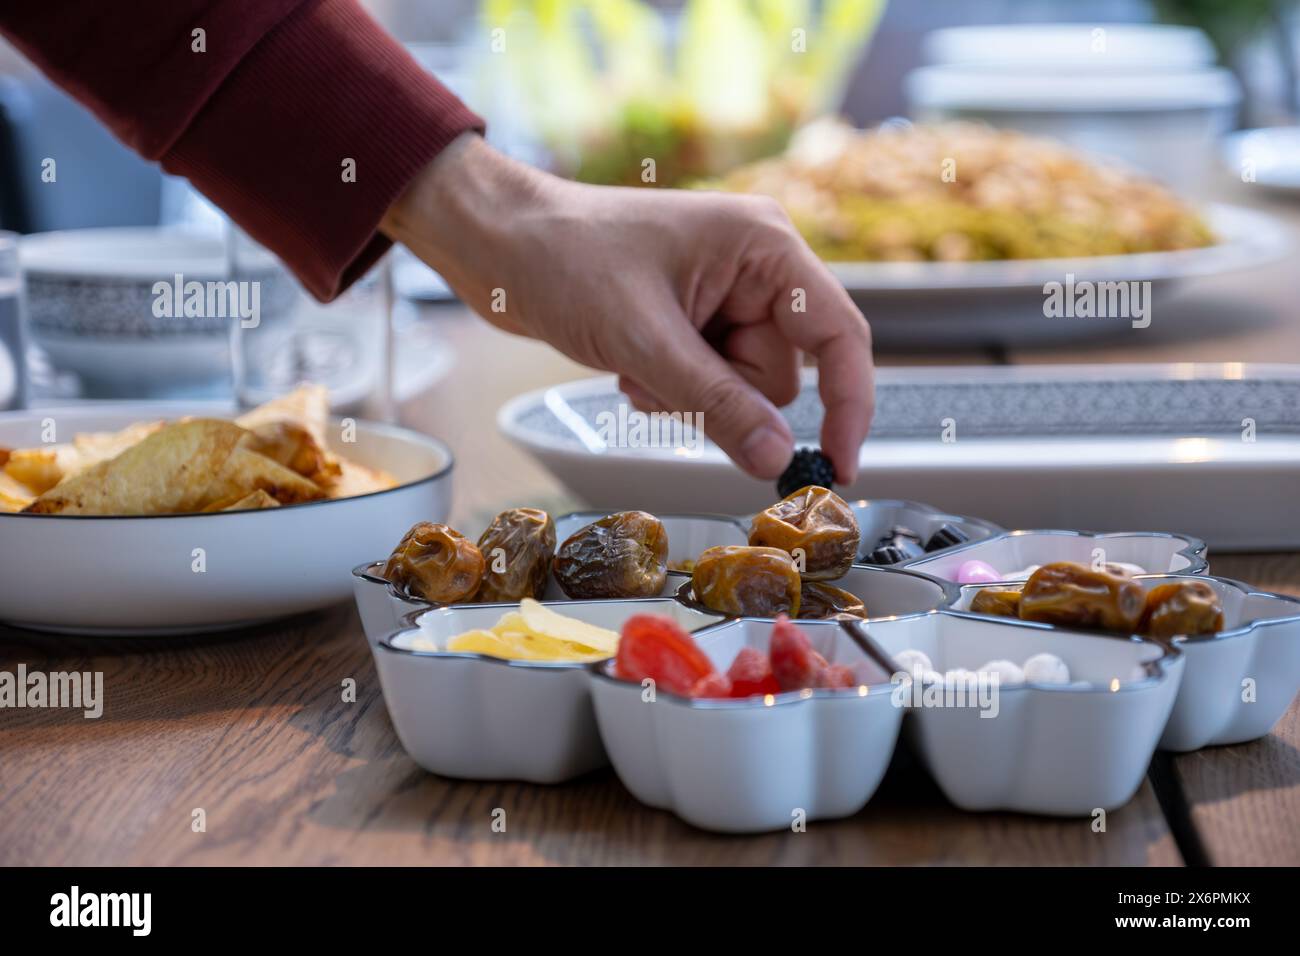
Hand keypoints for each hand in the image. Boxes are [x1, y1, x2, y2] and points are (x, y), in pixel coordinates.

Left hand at [382, 134, 873, 480]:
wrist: (497, 244)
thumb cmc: (564, 259)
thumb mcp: (645, 340)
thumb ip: (717, 403)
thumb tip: (776, 457)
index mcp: (764, 247)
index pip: (838, 333)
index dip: (850, 403)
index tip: (839, 463)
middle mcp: (755, 268)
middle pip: (783, 374)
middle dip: (725, 397)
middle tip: (664, 382)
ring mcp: (723, 296)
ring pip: (743, 390)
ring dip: (691, 398)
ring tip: (636, 366)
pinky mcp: (693, 322)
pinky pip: (710, 385)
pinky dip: (671, 391)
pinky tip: (629, 366)